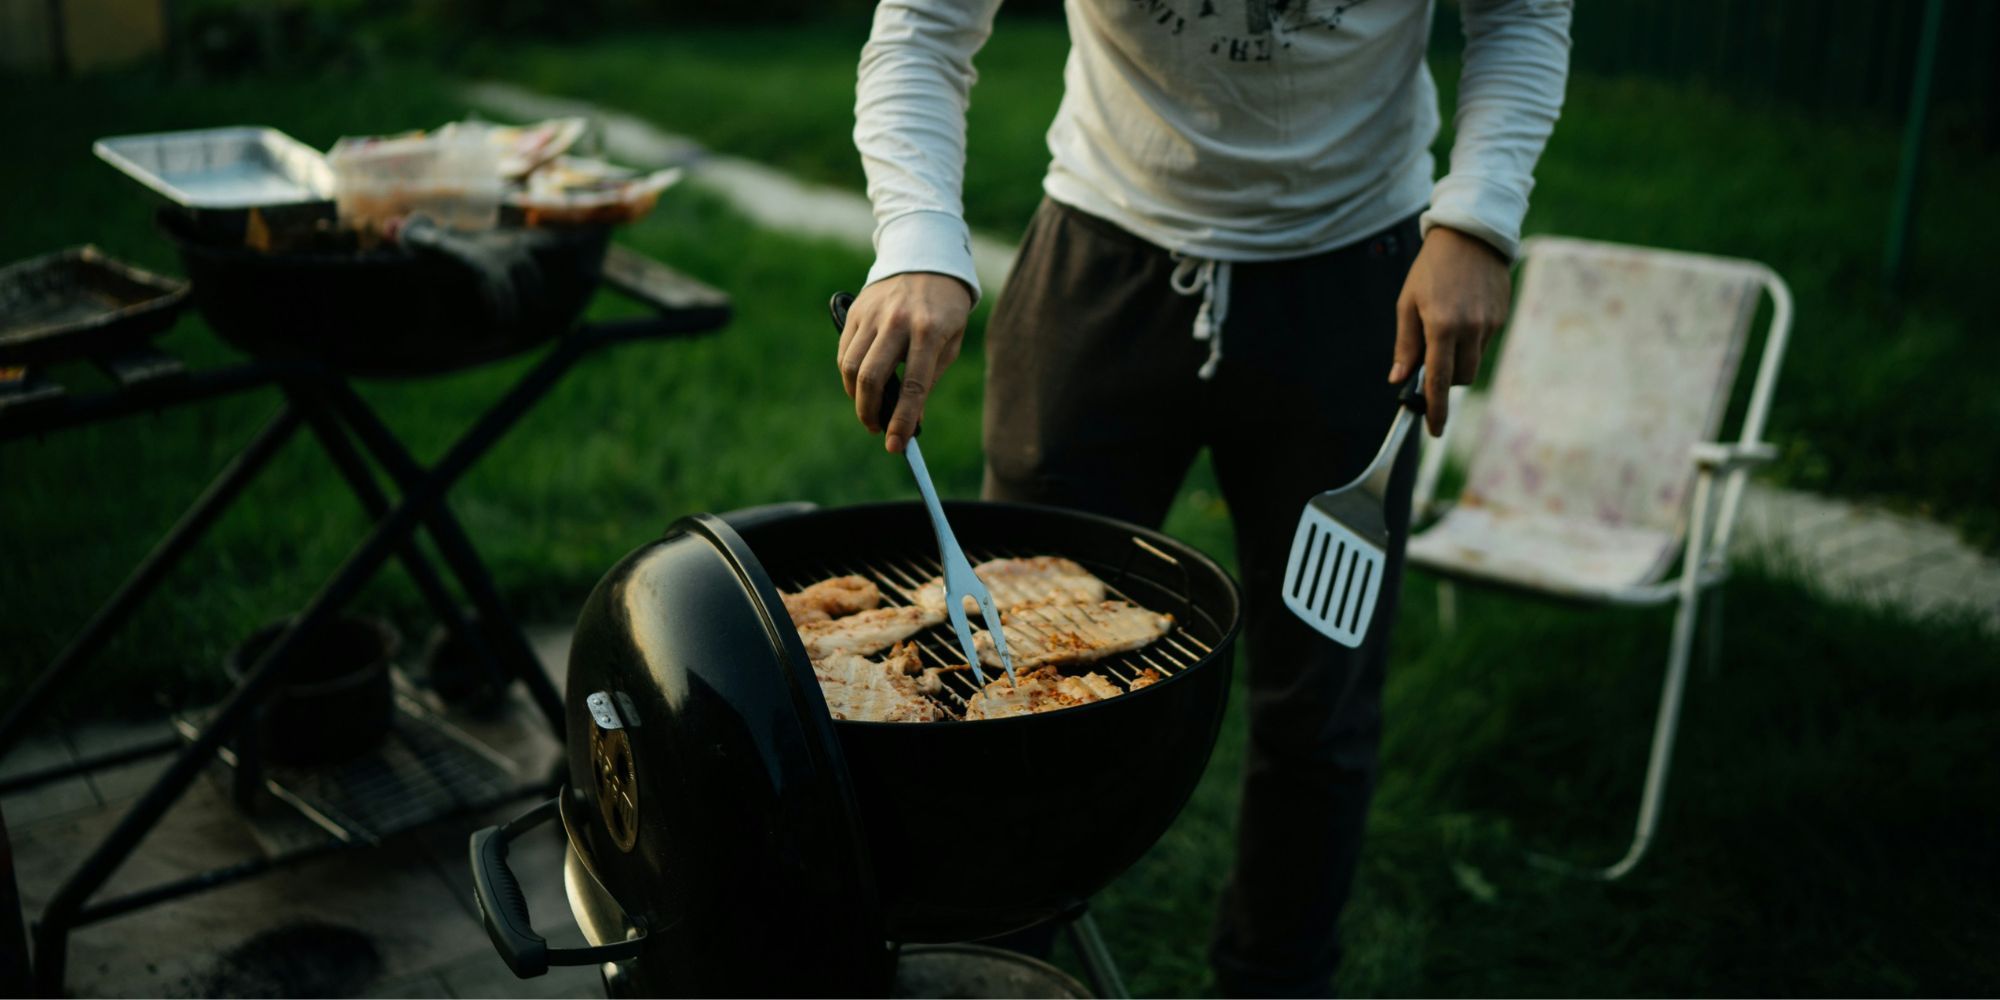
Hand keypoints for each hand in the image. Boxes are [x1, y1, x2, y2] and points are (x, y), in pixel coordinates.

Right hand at [837, 272, 973, 452]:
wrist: (926, 261)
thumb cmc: (944, 310)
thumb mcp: (950, 342)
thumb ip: (929, 378)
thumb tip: (910, 418)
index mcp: (929, 330)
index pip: (913, 385)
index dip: (903, 420)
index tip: (896, 446)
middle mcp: (897, 321)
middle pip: (871, 377)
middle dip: (870, 413)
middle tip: (877, 429)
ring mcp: (872, 315)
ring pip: (851, 367)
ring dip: (856, 397)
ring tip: (869, 410)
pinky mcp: (856, 312)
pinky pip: (845, 353)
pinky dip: (849, 377)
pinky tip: (861, 386)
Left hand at [1389, 225, 1511, 435]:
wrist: (1470, 235)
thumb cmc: (1431, 269)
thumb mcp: (1407, 303)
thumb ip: (1405, 343)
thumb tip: (1399, 378)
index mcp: (1441, 326)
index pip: (1439, 380)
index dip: (1436, 409)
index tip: (1433, 429)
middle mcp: (1469, 328)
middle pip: (1460, 378)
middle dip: (1445, 380)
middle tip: (1429, 358)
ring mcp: (1489, 324)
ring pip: (1473, 364)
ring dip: (1457, 362)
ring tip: (1444, 331)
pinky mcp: (1501, 317)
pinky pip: (1484, 344)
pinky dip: (1470, 342)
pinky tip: (1461, 315)